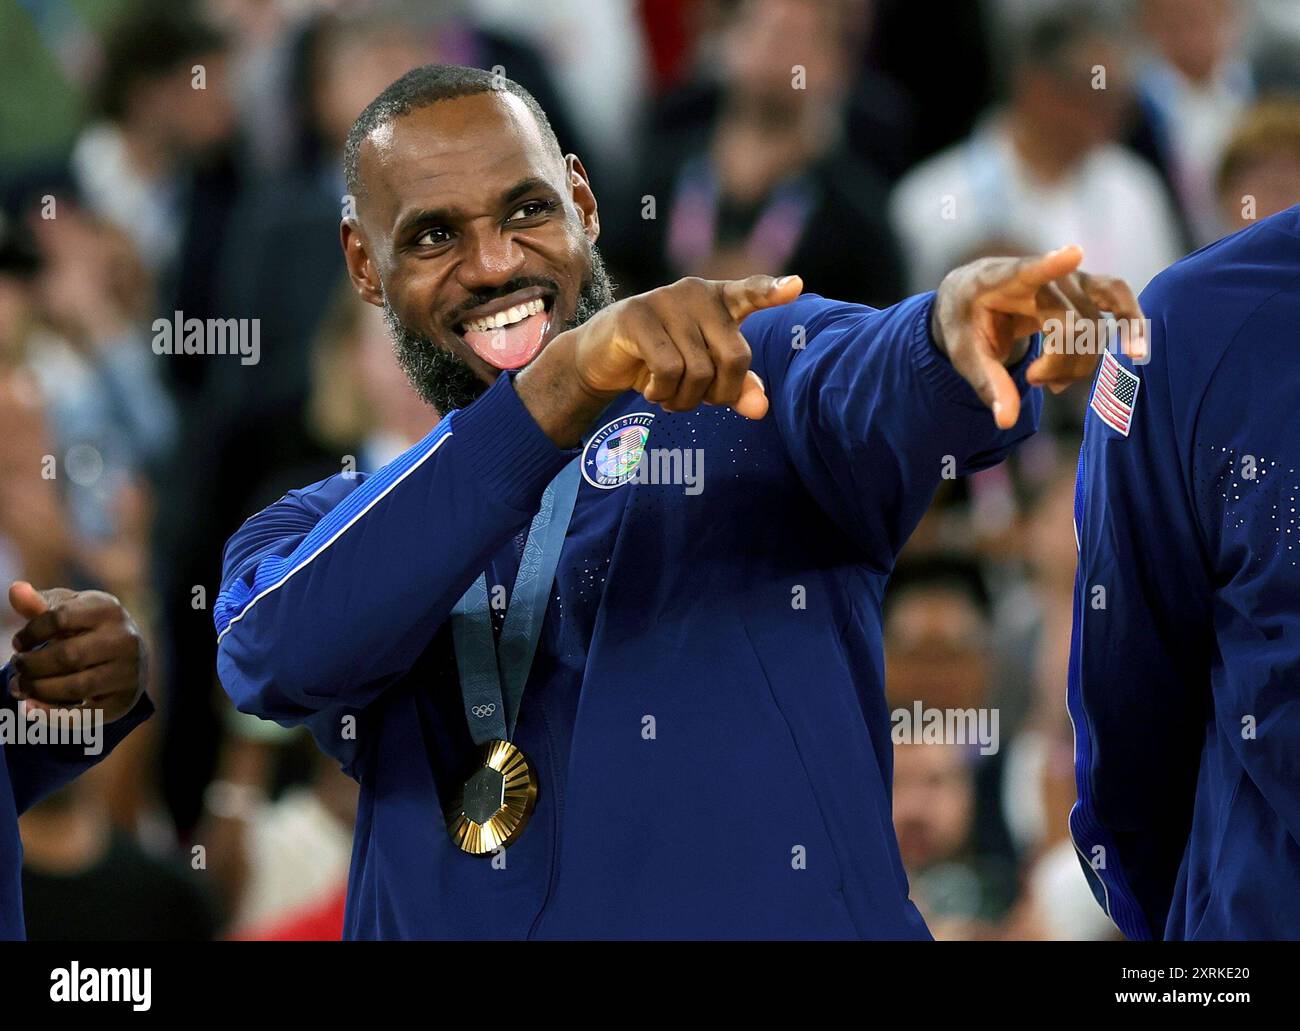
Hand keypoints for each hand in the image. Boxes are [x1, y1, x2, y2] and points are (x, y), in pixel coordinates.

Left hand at [7, 582, 144, 721]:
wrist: (130, 656)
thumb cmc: (88, 628)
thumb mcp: (68, 611)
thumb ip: (39, 605)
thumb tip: (15, 589)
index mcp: (108, 609)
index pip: (59, 619)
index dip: (30, 633)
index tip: (18, 643)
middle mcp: (124, 639)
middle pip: (67, 656)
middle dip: (31, 665)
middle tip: (16, 667)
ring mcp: (128, 671)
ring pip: (76, 687)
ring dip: (39, 690)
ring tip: (21, 687)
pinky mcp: (124, 700)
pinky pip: (85, 714)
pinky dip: (53, 715)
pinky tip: (32, 709)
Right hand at [519, 274, 802, 445]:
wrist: (599, 358)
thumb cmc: (659, 362)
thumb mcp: (701, 375)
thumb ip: (735, 386)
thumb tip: (761, 409)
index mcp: (718, 301)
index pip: (751, 292)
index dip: (772, 291)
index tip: (796, 287)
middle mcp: (696, 293)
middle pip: (736, 356)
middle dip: (721, 393)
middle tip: (698, 401)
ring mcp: (665, 301)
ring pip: (700, 370)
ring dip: (685, 400)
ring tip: (667, 395)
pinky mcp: (636, 317)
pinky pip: (668, 369)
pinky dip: (663, 392)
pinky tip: (650, 389)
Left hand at [931, 245, 1144, 428]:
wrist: (972, 296)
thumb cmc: (967, 323)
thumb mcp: (965, 355)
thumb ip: (988, 384)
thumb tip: (1006, 422)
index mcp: (999, 281)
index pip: (1027, 271)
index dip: (1051, 265)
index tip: (1074, 255)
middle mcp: (1041, 273)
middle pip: (1072, 325)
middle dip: (1058, 364)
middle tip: (1032, 380)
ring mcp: (1068, 277)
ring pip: (1094, 324)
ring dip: (1080, 362)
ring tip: (1050, 378)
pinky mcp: (1086, 285)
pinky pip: (1119, 299)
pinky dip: (1132, 324)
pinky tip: (1138, 353)